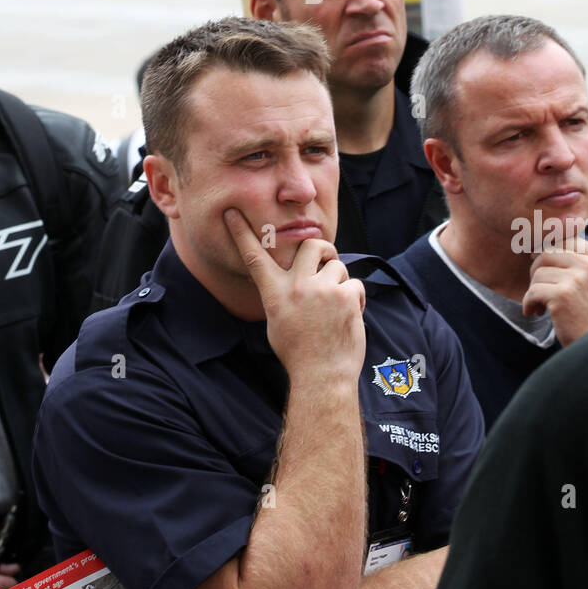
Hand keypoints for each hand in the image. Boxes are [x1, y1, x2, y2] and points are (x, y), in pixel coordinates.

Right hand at [224, 208, 365, 384]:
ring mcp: (323, 290)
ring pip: (337, 265)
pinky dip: (356, 298)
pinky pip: (355, 284)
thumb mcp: (277, 322)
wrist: (322, 377)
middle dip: (322, 248)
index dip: (241, 232)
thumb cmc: (298, 353)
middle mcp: (297, 287)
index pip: (254, 257)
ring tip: (336, 305)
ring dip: (339, 280)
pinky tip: (350, 317)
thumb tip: (291, 278)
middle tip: (326, 261)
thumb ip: (281, 295)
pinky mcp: (347, 296)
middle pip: (310, 245)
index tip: (231, 212)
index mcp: (275, 294)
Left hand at [523, 240, 587, 345]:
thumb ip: (576, 261)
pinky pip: (533, 291)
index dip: (547, 251)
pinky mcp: (563, 295)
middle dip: (537, 270)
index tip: (540, 266)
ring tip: (542, 305)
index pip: (565, 239)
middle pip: (547, 253)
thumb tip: (540, 244)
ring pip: (538, 272)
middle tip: (540, 289)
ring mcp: (578, 279)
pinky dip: (529, 303)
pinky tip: (537, 312)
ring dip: (534, 290)